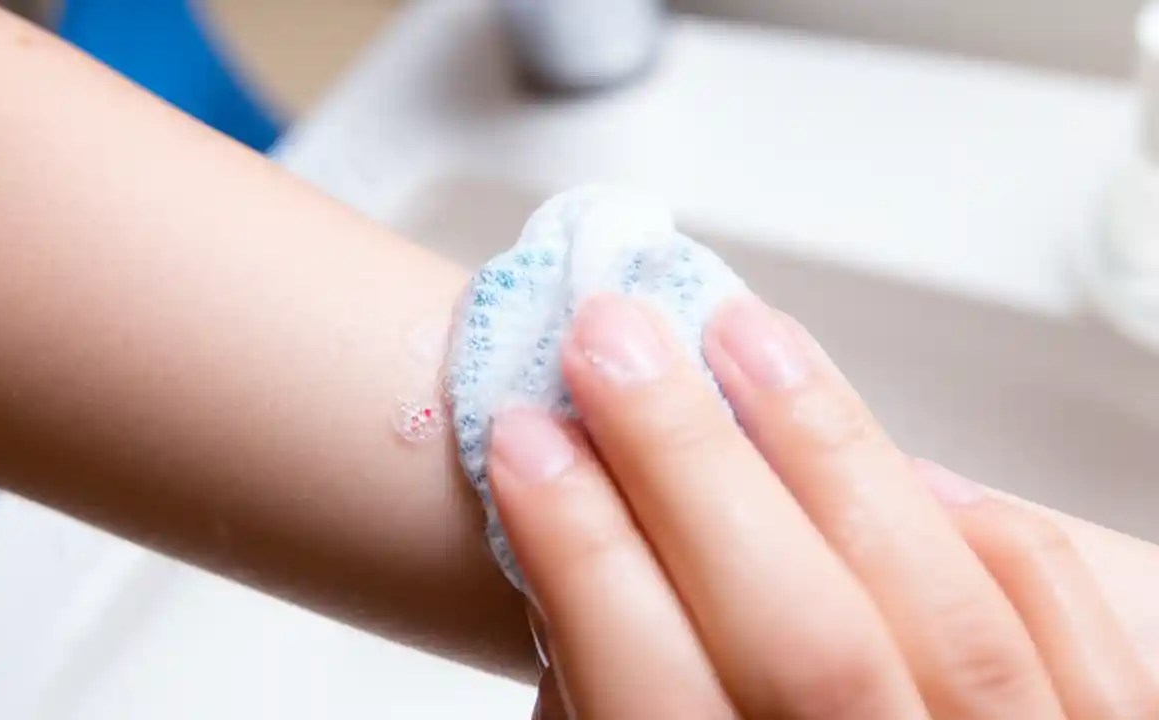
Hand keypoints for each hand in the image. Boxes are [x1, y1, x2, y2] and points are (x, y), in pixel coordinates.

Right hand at [488, 294, 1158, 718]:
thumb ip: (609, 714)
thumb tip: (574, 554)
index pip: (654, 699)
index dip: (581, 551)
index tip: (527, 436)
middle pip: (805, 641)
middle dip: (690, 465)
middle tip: (614, 338)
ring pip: (944, 618)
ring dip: (832, 452)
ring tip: (745, 337)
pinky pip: (1079, 651)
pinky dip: (994, 535)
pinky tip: (907, 460)